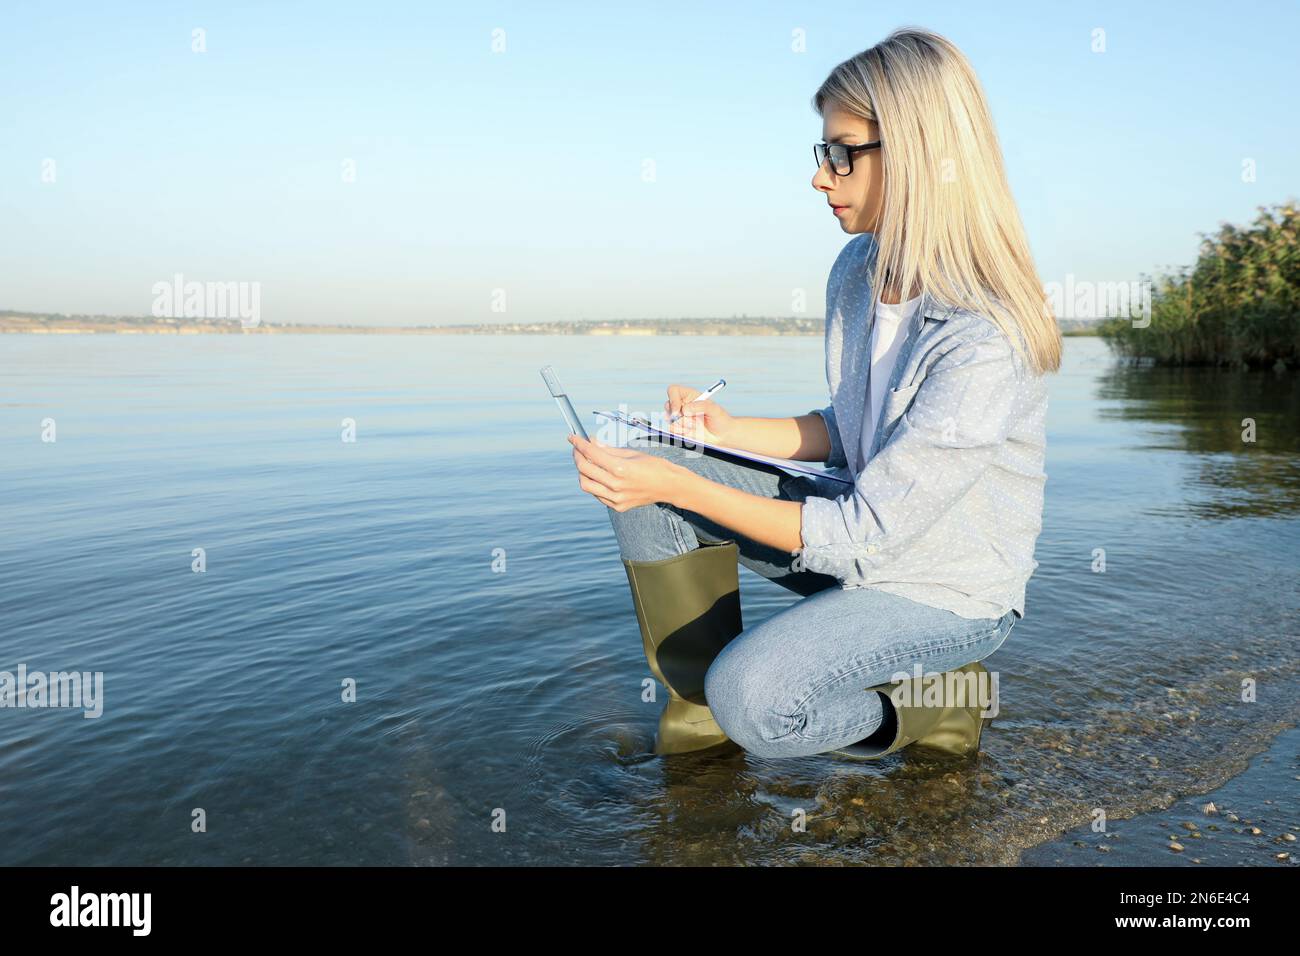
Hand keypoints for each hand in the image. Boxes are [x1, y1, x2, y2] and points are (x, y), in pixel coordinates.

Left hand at [568, 434, 687, 511]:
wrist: (669, 486)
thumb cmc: (653, 466)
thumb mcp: (631, 453)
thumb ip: (608, 449)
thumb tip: (591, 442)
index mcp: (621, 468)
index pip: (591, 453)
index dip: (579, 443)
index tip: (572, 437)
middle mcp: (616, 485)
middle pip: (584, 469)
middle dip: (577, 456)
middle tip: (578, 449)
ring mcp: (616, 498)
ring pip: (586, 484)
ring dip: (582, 472)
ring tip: (586, 463)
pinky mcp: (618, 506)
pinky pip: (597, 494)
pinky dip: (593, 483)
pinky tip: (598, 475)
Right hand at [664, 384, 735, 443]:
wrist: (722, 434)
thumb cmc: (720, 419)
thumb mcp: (714, 409)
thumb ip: (700, 406)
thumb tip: (685, 410)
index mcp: (689, 396)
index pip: (673, 390)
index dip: (673, 399)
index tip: (680, 410)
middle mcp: (682, 405)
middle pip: (667, 405)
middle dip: (676, 415)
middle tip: (688, 421)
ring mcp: (679, 417)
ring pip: (669, 420)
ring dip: (682, 425)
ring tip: (696, 426)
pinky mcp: (679, 429)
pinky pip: (673, 430)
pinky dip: (682, 432)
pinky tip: (693, 432)